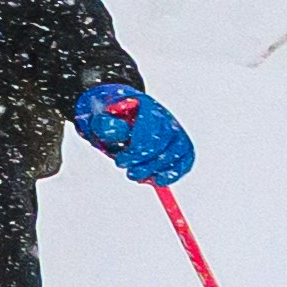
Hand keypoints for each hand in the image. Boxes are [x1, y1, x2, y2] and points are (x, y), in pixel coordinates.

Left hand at [74, 80, 192, 188]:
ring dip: (160, 170)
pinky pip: (186, 158)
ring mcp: (175, 129)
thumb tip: (120, 131)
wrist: (119, 114)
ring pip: (178, 152)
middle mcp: (165, 115)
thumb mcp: (99, 117)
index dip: (137, 151)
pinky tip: (160, 181)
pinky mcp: (180, 144)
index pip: (150, 130)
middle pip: (164, 142)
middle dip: (148, 163)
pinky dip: (176, 172)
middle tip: (130, 174)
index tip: (120, 162)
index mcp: (145, 105)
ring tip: (139, 177)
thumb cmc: (110, 117)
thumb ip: (104, 123)